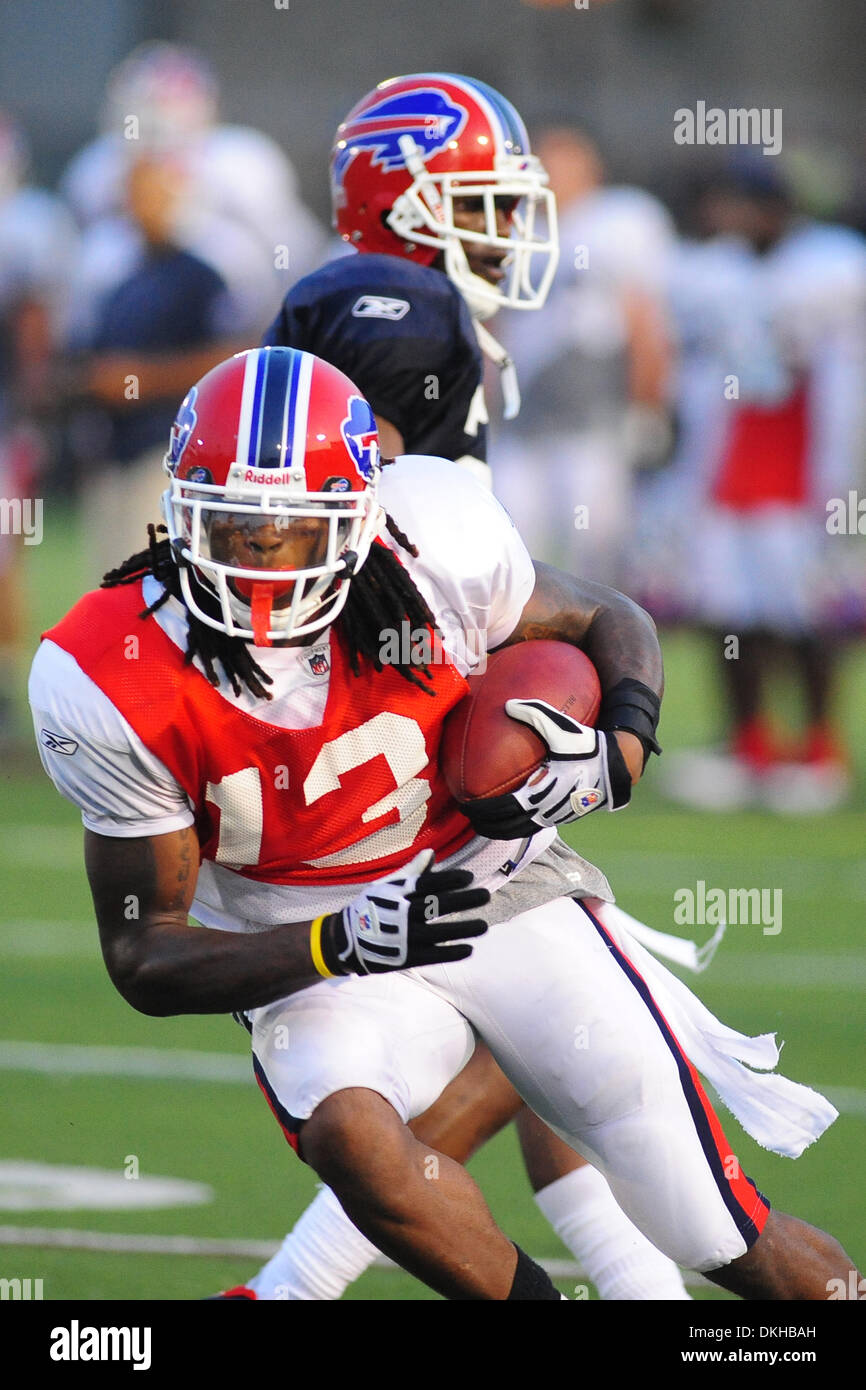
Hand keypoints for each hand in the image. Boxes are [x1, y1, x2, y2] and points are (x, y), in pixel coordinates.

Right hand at [315, 849, 488, 975]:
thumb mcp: (386, 886)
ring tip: (484, 926)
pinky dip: (451, 952)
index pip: (427, 883)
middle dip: (463, 900)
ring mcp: (403, 937)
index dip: (449, 879)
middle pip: (438, 905)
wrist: (344, 940)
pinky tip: (469, 949)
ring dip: (463, 929)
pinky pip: (433, 955)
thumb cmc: (370, 908)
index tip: (469, 877)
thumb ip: (411, 872)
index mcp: (397, 893)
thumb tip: (431, 853)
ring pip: (439, 932)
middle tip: (485, 896)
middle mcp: (401, 913)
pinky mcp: (404, 957)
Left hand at [458, 698, 632, 839]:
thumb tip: (508, 704)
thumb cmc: (587, 746)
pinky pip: (534, 825)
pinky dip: (517, 825)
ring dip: (500, 830)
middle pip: (506, 827)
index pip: (501, 809)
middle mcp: (545, 809)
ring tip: (484, 822)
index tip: (465, 806)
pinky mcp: (564, 816)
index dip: (481, 810)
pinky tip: (512, 816)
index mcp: (539, 792)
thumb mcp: (560, 727)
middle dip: (484, 825)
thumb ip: (534, 713)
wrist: (618, 766)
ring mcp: (554, 816)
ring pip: (520, 831)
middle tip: (468, 817)